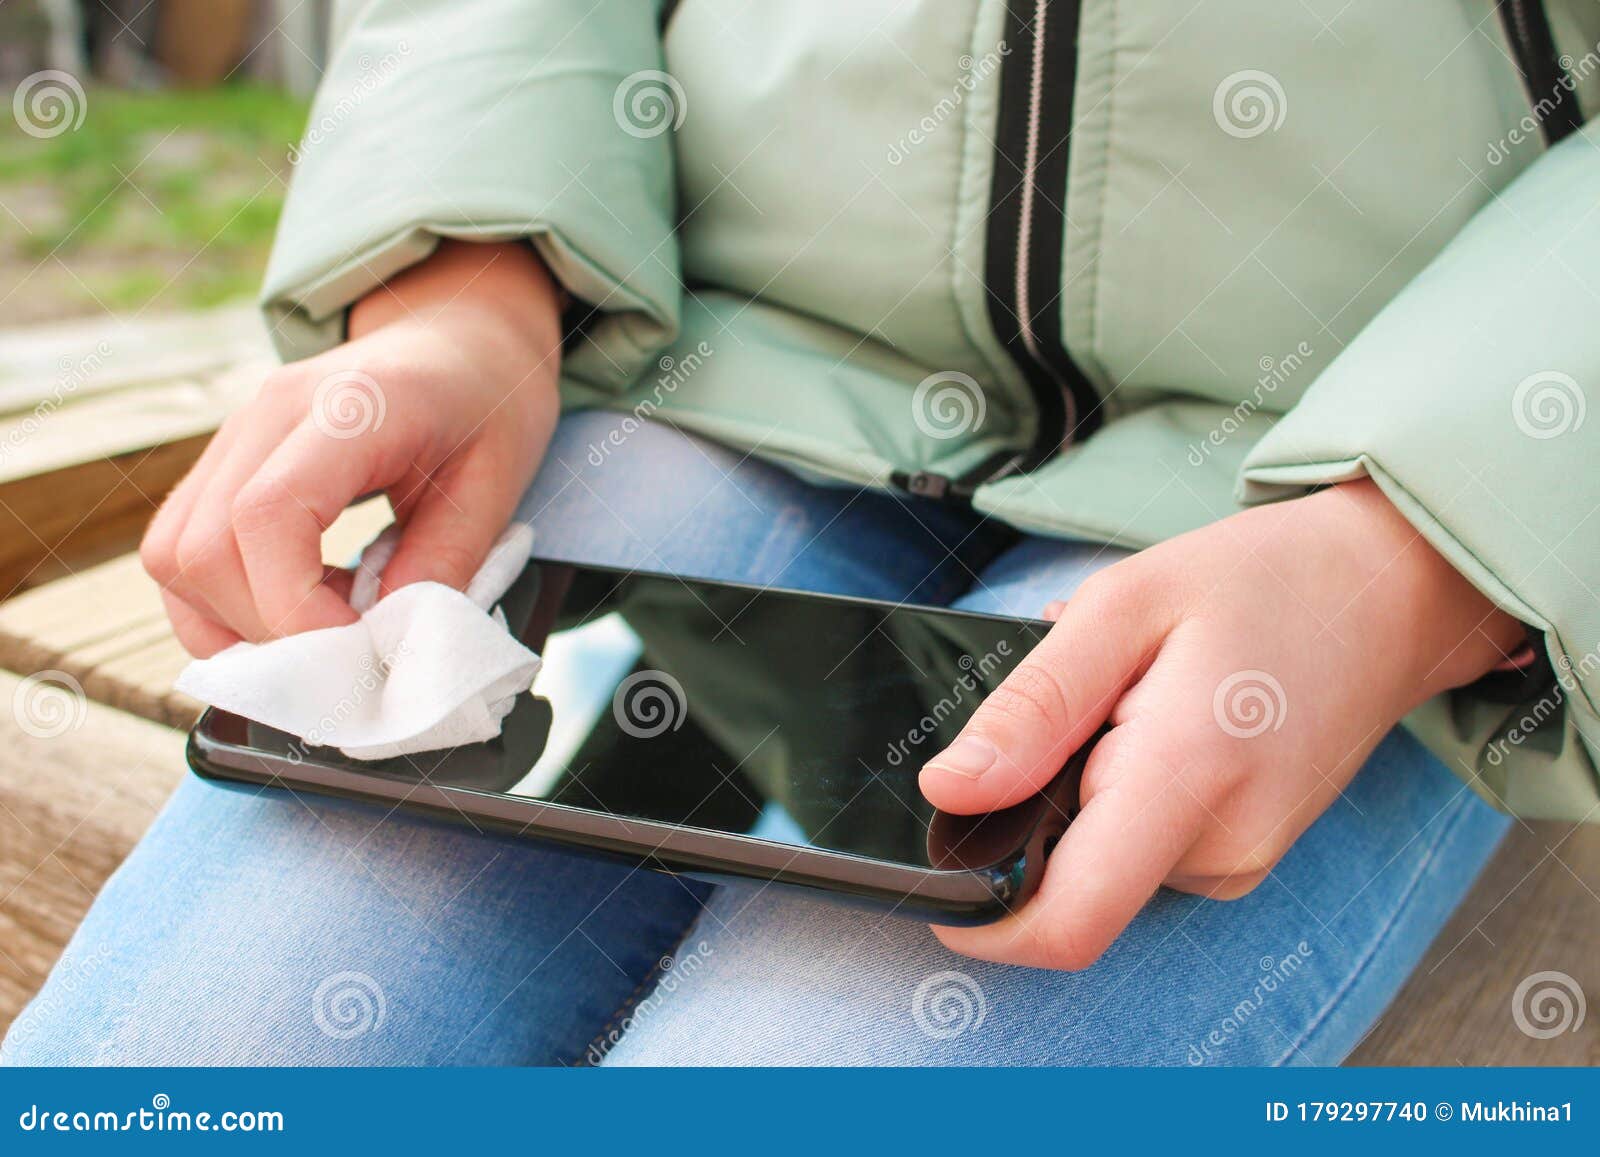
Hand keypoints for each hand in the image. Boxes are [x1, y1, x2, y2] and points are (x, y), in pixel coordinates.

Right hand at [142, 240, 563, 656]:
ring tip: (325, 625)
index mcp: (349, 409)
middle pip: (201, 547)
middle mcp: (267, 414)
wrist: (457, 338)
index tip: (355, 646)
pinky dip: (222, 601)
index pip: (267, 514)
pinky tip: (297, 604)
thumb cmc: (485, 403)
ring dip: (235, 620)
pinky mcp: (222, 463)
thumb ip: (447, 561)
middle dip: (266, 627)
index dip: (294, 605)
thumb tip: (389, 640)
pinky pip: (179, 549)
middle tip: (346, 650)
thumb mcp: (498, 484)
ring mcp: (234, 435)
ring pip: (172, 555)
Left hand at [920, 479, 1524, 969]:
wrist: (1390, 593)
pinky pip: (1142, 846)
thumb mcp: (1123, 605)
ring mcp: (1239, 861)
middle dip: (1031, 811)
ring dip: (1078, 792)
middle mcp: (1221, 847)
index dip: (982, 919)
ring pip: (1102, 861)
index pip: (1066, 923)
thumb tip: (949, 792)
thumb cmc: (1262, 582)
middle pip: (1069, 884)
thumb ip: (1034, 707)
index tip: (934, 871)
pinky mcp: (1242, 855)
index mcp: (1187, 780)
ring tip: (1124, 700)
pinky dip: (1119, 794)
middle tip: (1071, 706)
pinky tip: (1150, 721)